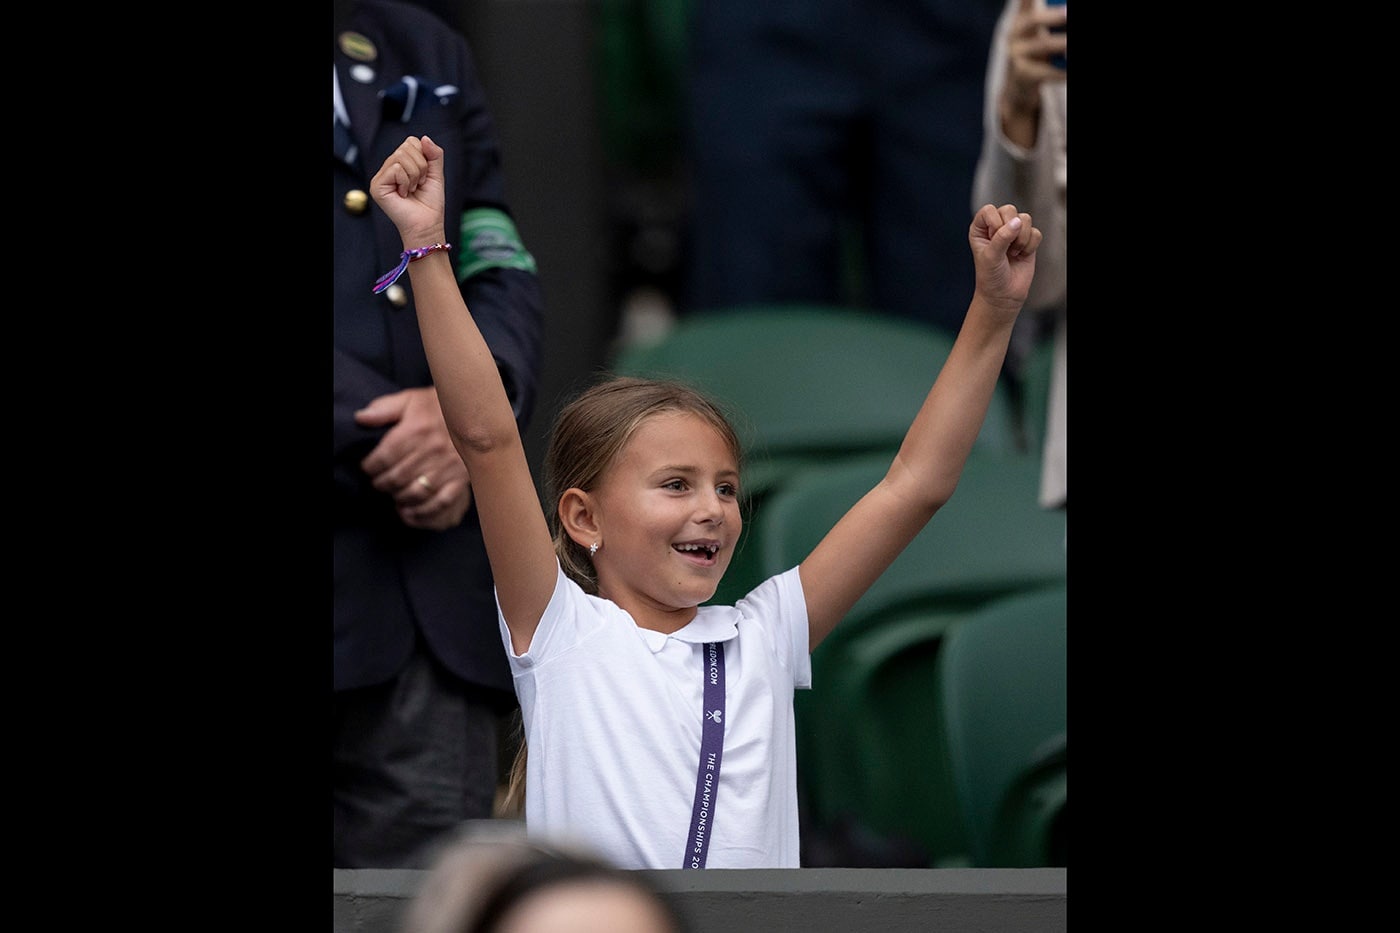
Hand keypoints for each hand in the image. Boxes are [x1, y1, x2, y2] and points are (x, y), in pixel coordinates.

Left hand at [355, 386, 473, 530]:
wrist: (474, 410)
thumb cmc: (438, 406)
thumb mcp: (410, 399)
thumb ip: (383, 408)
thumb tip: (361, 418)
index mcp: (416, 430)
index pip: (384, 457)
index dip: (370, 467)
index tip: (368, 468)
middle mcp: (432, 450)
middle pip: (397, 478)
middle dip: (382, 483)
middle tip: (378, 482)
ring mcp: (448, 466)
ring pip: (415, 492)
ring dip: (399, 497)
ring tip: (393, 493)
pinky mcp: (461, 478)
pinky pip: (440, 502)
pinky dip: (423, 511)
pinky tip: (410, 510)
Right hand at [370, 135, 448, 247]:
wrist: (427, 224)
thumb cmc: (430, 203)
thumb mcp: (436, 174)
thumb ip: (434, 154)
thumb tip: (424, 138)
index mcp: (400, 163)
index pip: (412, 141)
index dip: (424, 157)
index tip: (424, 176)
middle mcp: (388, 167)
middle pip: (406, 147)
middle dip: (420, 167)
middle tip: (418, 185)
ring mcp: (381, 176)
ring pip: (401, 156)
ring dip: (414, 175)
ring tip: (412, 190)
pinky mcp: (377, 186)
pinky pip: (395, 169)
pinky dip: (406, 181)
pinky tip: (404, 194)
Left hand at [969, 203, 1040, 311]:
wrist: (1003, 295)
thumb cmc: (990, 277)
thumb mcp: (991, 257)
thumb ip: (1002, 238)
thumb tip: (1017, 221)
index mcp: (980, 227)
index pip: (988, 210)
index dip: (994, 223)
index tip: (993, 240)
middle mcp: (996, 226)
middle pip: (1009, 210)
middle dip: (1010, 230)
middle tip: (1005, 248)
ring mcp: (1013, 232)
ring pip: (1025, 219)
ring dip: (1021, 238)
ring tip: (1012, 253)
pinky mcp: (1027, 240)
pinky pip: (1035, 232)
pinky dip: (1030, 245)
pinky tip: (1021, 255)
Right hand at [999, 0, 1066, 146]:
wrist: (1019, 88)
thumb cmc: (1036, 55)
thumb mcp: (1038, 36)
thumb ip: (1051, 23)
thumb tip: (1067, 17)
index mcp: (1021, 19)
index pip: (1025, 1)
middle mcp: (1014, 34)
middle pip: (1034, 20)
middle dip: (1055, 16)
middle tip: (1069, 13)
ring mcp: (1015, 54)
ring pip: (1044, 45)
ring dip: (1064, 43)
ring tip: (1071, 46)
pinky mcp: (1020, 74)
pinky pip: (1046, 71)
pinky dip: (1063, 71)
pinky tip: (1069, 72)